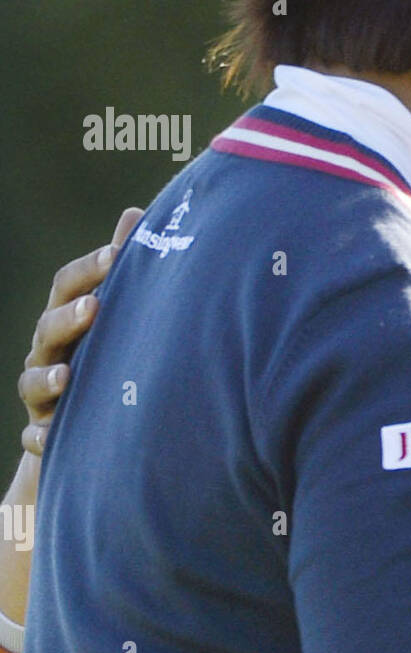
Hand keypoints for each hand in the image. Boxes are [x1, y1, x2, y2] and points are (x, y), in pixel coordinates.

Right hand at [18, 207, 141, 454]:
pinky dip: (41, 439)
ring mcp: (42, 393)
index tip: (116, 255)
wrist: (87, 422)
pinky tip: (51, 440)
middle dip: (69, 318)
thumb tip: (135, 213)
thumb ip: (120, 268)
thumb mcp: (113, 311)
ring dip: (47, 378)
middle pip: (48, 329)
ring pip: (33, 383)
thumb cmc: (105, 350)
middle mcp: (48, 351)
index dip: (88, 269)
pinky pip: (36, 438)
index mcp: (67, 316)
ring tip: (66, 376)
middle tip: (95, 308)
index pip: (66, 286)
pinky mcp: (44, 432)